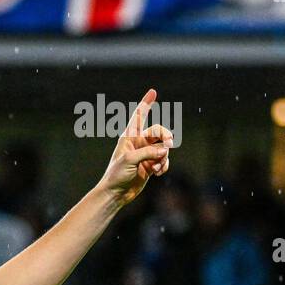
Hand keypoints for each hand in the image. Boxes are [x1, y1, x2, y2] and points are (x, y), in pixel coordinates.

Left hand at [98, 89, 172, 206]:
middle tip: (169, 144)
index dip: (145, 103)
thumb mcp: (130, 160)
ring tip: (156, 167)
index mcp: (128, 137)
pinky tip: (157, 173)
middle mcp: (138, 142)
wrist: (115, 193)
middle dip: (166, 137)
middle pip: (159, 131)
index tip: (153, 91)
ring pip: (164, 148)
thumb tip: (165, 151)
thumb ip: (148, 152)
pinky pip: (164, 160)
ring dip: (163, 158)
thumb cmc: (116, 175)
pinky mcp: (151, 164)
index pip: (138, 116)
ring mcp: (146, 154)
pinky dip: (163, 166)